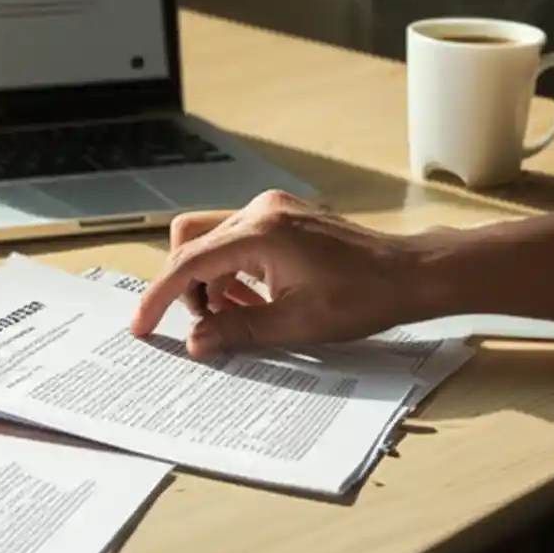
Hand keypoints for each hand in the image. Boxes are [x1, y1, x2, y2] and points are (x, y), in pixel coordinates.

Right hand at [130, 190, 434, 359]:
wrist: (410, 274)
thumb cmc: (364, 296)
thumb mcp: (297, 323)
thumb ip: (238, 331)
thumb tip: (197, 343)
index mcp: (261, 233)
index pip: (190, 262)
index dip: (160, 297)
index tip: (144, 325)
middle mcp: (260, 211)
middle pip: (190, 240)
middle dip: (184, 284)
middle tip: (203, 322)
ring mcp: (272, 209)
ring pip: (211, 239)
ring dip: (209, 279)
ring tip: (233, 316)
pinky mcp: (281, 216)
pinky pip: (236, 239)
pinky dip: (231, 270)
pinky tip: (251, 300)